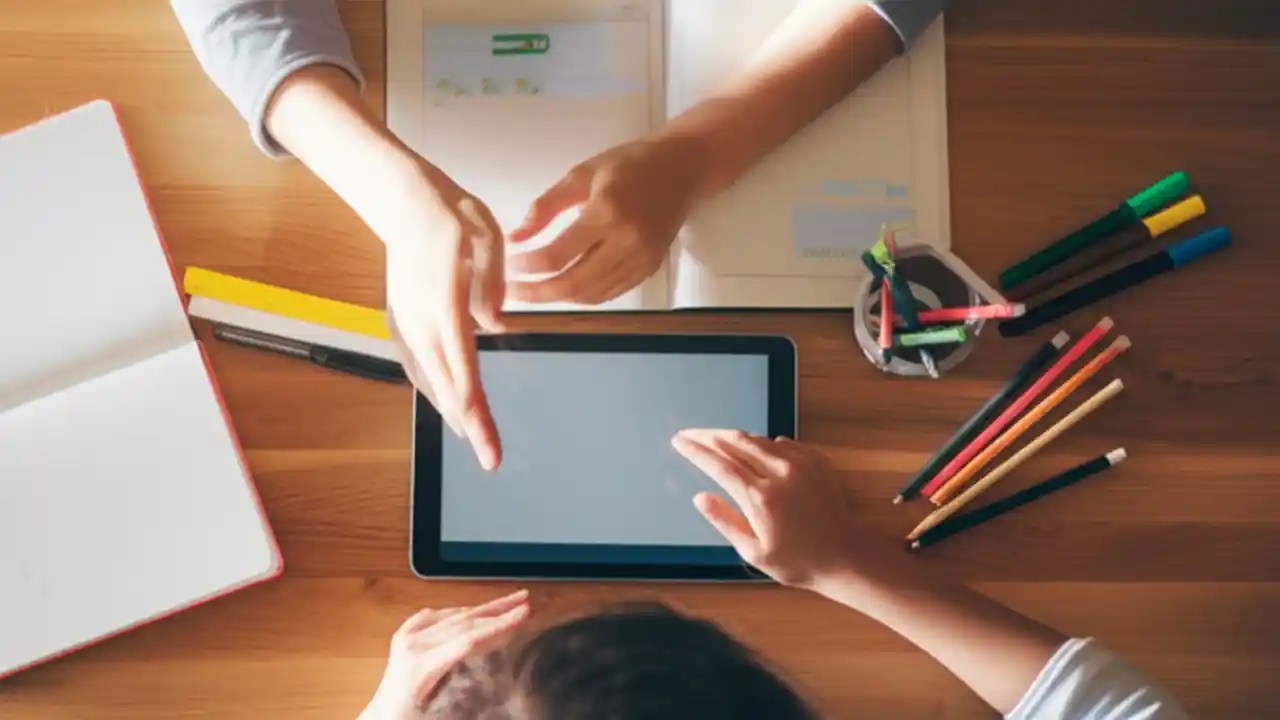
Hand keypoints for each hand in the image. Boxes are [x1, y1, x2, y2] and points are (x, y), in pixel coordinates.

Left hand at [359, 589, 530, 719]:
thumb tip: (497, 674)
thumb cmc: (408, 719)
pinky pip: (436, 615)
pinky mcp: (404, 634)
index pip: (470, 638)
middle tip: (524, 600)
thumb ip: (465, 690)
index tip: (523, 612)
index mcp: (422, 665)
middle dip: (498, 610)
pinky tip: (472, 610)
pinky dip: (458, 612)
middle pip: (465, 621)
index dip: (499, 624)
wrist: (380, 718)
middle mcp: (413, 644)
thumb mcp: (439, 711)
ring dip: (482, 608)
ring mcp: (407, 636)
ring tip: (508, 601)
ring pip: (452, 615)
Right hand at [379, 160, 504, 469]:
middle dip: (470, 424)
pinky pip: (417, 365)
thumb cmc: (449, 214)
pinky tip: (449, 406)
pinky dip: (434, 390)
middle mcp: (419, 317)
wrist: (401, 200)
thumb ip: (491, 283)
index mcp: (443, 298)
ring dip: (451, 412)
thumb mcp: (485, 236)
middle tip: (492, 458)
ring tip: (476, 440)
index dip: (473, 405)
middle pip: (445, 384)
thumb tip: (495, 324)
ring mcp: (405, 320)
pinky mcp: (400, 320)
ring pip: (428, 379)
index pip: (460, 363)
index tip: (483, 436)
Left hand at [505, 135, 704, 304]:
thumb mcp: (581, 174)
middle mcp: (626, 242)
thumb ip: (545, 207)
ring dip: (557, 297)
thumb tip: (515, 236)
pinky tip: (563, 287)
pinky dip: (582, 295)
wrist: (682, 169)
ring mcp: (641, 259)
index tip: (508, 265)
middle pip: (573, 284)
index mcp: (606, 212)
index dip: (528, 267)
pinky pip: (609, 293)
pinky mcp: (649, 269)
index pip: (558, 256)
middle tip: (512, 291)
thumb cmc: (629, 164)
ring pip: (590, 294)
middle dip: (537, 293)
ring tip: (533, 290)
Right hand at [672, 429, 866, 588]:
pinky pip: (781, 443)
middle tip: (690, 433)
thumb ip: (724, 521)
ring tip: (716, 440)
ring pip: (757, 439)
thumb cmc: (799, 561)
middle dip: (708, 435)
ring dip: (733, 437)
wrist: (846, 556)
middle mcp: (779, 474)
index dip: (695, 450)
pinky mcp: (815, 461)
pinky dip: (762, 443)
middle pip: (734, 442)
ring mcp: (800, 464)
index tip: (679, 441)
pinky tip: (754, 449)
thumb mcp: (754, 552)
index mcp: (760, 498)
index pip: (718, 464)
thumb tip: (700, 497)